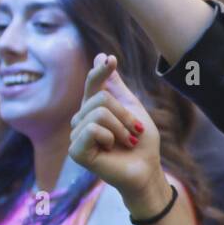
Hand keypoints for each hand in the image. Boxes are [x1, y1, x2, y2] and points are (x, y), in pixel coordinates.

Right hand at [68, 54, 163, 208]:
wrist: (147, 168)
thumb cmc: (141, 142)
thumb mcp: (133, 108)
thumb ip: (116, 86)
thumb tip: (101, 55)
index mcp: (94, 109)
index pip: (93, 84)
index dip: (101, 71)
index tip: (111, 60)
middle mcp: (82, 120)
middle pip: (101, 99)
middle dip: (125, 114)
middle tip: (134, 131)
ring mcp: (77, 136)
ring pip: (98, 113)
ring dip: (121, 128)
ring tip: (126, 142)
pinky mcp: (76, 151)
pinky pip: (92, 129)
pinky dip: (109, 137)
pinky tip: (110, 149)